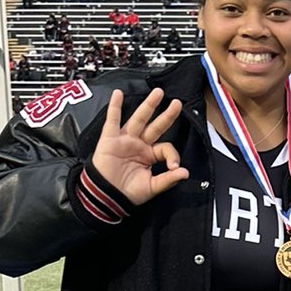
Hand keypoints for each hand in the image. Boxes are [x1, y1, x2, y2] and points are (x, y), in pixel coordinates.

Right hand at [90, 88, 186, 205]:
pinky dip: (114, 108)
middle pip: (156, 126)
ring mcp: (125, 140)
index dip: (172, 155)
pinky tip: (118, 94)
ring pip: (139, 119)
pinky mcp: (110, 139)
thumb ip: (169, 179)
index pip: (165, 148)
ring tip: (158, 93)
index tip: (173, 167)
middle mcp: (139, 144)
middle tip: (177, 103)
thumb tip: (185, 173)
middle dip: (166, 114)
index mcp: (149, 155)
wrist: (106, 197)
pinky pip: (112, 121)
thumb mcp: (152, 187)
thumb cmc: (127, 193)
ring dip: (148, 105)